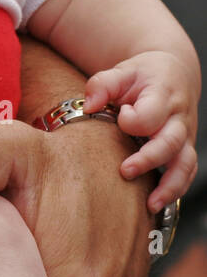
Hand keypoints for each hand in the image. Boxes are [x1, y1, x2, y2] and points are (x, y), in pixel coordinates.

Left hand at [85, 51, 199, 210]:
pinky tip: (158, 204)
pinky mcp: (185, 150)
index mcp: (162, 97)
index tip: (120, 113)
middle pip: (169, 144)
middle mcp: (178, 119)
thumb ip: (102, 84)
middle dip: (148, 160)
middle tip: (124, 171)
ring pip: (185, 164)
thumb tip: (89, 105)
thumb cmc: (141, 75)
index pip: (150, 115)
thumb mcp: (121, 71)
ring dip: (170, 186)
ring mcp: (184, 137)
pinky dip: (176, 189)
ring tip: (150, 205)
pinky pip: (187, 172)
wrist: (173, 74)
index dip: (132, 119)